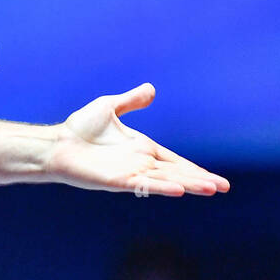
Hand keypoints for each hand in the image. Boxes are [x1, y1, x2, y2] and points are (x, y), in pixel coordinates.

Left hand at [48, 83, 229, 196]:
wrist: (56, 143)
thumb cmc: (79, 129)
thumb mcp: (108, 107)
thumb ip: (130, 101)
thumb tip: (151, 90)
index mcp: (142, 148)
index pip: (175, 161)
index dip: (195, 170)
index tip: (216, 180)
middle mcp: (140, 163)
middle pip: (176, 173)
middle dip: (200, 180)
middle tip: (223, 188)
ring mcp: (130, 173)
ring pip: (166, 181)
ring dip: (188, 184)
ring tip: (211, 188)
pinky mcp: (118, 181)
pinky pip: (144, 185)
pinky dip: (162, 187)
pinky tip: (180, 190)